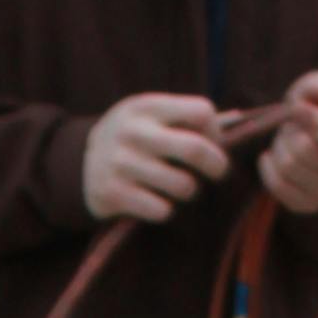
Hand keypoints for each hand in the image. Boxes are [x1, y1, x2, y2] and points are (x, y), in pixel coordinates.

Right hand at [83, 91, 231, 224]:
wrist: (76, 164)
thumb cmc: (133, 139)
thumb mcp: (152, 116)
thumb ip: (189, 118)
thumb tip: (240, 120)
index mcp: (148, 105)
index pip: (202, 112)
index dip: (216, 132)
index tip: (214, 144)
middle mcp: (133, 131)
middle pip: (195, 149)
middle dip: (217, 166)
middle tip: (218, 174)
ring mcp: (121, 163)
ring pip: (183, 186)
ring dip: (190, 192)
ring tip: (182, 189)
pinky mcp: (113, 193)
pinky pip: (161, 210)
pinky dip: (166, 211)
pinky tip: (157, 203)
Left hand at [260, 67, 317, 217]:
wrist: (296, 128)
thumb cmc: (313, 103)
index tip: (305, 110)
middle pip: (306, 152)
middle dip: (292, 132)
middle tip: (294, 127)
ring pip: (289, 167)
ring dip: (280, 147)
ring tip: (286, 141)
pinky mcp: (309, 204)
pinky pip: (279, 187)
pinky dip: (269, 168)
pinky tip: (272, 157)